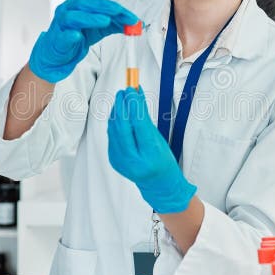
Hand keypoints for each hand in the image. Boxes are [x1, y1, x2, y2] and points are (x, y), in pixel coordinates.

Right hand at [28, 0, 138, 82]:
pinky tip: (77, 35)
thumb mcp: (98, 28)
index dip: (115, 8)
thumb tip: (133, 23)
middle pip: (85, 4)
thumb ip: (114, 24)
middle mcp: (68, 10)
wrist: (56, 53)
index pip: (98, 2)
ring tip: (105, 21)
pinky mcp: (57, 40)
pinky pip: (63, 36)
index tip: (130, 15)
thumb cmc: (75, 36)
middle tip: (118, 12)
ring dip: (90, 18)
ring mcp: (61, 25)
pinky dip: (70, 35)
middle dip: (104, 8)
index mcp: (79, 4)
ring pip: (73, 17)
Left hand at [107, 87, 195, 213]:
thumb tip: (136, 96)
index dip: (134, 105)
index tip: (133, 90)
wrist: (158, 184)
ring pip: (114, 130)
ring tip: (121, 98)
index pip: (139, 124)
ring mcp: (121, 161)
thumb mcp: (159, 140)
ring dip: (117, 111)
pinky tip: (118, 112)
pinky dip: (114, 122)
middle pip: (123, 127)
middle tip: (124, 91)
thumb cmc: (163, 160)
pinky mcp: (113, 160)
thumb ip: (145, 119)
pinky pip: (112, 136)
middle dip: (122, 106)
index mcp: (150, 154)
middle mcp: (133, 160)